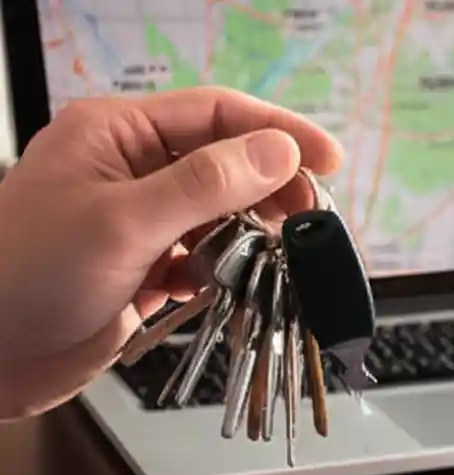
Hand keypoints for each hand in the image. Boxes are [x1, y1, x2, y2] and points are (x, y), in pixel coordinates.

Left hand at [0, 87, 342, 419]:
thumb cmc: (24, 277)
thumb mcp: (124, 222)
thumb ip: (207, 184)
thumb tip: (278, 150)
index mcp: (117, 134)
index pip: (218, 114)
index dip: (279, 133)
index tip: (328, 161)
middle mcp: (132, 170)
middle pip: (228, 163)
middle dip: (273, 190)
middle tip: (309, 219)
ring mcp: (140, 221)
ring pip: (223, 215)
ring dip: (252, 237)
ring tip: (275, 259)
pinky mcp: (146, 268)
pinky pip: (207, 260)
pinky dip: (227, 274)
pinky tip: (227, 287)